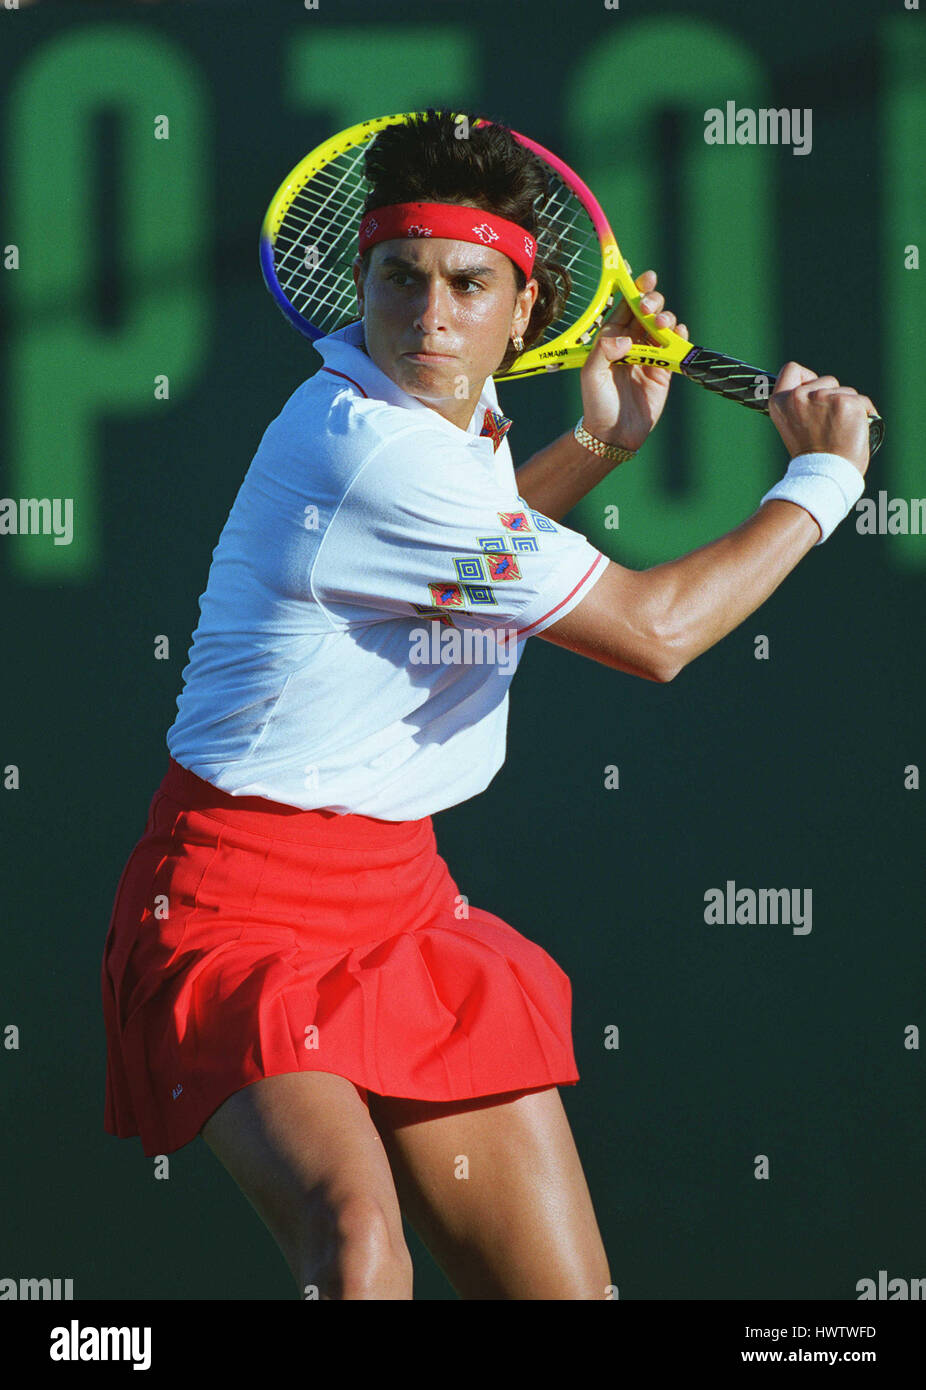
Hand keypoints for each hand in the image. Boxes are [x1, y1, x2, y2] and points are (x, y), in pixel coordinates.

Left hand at [579, 268, 686, 454]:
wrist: (614, 434)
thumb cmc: (597, 404)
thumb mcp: (592, 375)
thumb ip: (604, 352)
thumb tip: (625, 338)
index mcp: (611, 340)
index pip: (624, 308)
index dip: (635, 290)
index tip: (645, 277)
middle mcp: (631, 344)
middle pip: (646, 313)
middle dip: (651, 302)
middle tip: (649, 308)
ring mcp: (649, 356)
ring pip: (662, 327)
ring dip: (665, 319)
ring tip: (661, 324)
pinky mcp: (664, 371)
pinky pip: (675, 348)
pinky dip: (680, 337)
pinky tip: (678, 333)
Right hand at [769, 361, 877, 477]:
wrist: (825, 476)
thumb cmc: (812, 457)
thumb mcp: (795, 425)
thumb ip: (802, 405)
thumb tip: (819, 391)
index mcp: (780, 403)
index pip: (792, 369)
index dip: (806, 378)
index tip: (813, 394)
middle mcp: (799, 397)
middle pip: (825, 379)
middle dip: (832, 396)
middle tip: (828, 426)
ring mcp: (823, 398)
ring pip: (845, 390)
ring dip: (847, 407)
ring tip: (840, 432)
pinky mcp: (846, 403)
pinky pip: (862, 401)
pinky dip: (864, 414)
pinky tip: (856, 430)